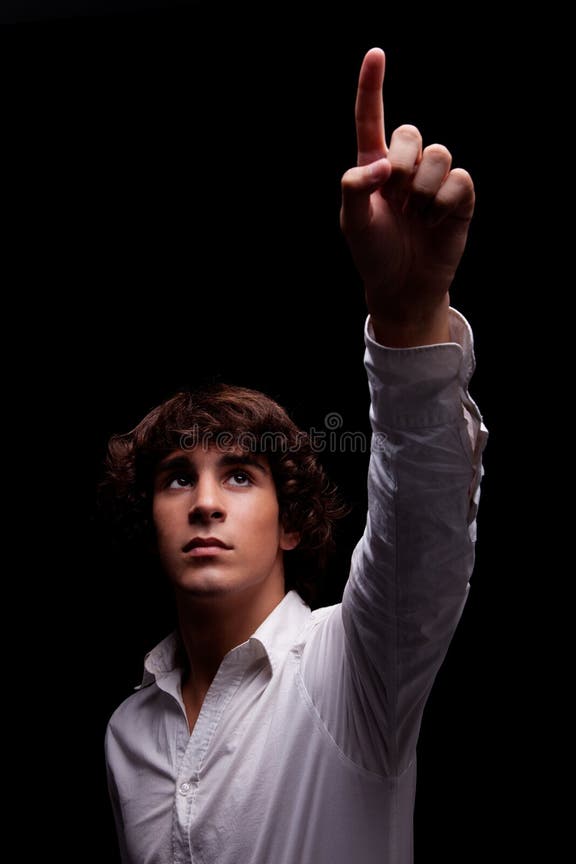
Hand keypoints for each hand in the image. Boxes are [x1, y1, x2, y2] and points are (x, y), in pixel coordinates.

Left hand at [340, 48, 474, 345]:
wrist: (403, 286)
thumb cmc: (374, 252)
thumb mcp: (353, 222)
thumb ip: (354, 186)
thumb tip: (381, 164)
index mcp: (374, 165)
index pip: (371, 118)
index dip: (372, 86)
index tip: (375, 53)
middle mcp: (405, 166)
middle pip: (411, 132)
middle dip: (402, 164)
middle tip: (396, 200)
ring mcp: (434, 181)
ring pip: (439, 154)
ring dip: (424, 189)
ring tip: (415, 216)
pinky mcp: (459, 198)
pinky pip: (460, 180)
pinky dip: (445, 203)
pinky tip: (435, 222)